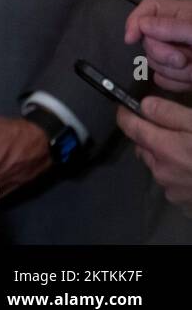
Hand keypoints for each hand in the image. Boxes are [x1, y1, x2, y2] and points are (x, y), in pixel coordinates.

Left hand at [116, 97, 191, 216]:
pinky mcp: (184, 204)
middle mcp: (162, 172)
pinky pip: (172, 183)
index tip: (124, 106)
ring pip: (158, 166)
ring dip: (165, 156)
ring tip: (190, 150)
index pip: (131, 127)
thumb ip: (170, 114)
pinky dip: (179, 173)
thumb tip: (144, 105)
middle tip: (172, 129)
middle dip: (151, 136)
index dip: (125, 114)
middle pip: (143, 148)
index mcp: (164, 149)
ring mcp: (173, 191)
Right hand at [124, 0, 191, 91]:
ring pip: (154, 63)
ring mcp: (176, 53)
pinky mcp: (178, 73)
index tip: (130, 38)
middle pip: (148, 40)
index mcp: (180, 14)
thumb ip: (173, 27)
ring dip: (174, 71)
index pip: (147, 9)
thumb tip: (142, 25)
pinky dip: (176, 83)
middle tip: (183, 59)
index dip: (135, 22)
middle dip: (163, 54)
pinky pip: (163, 80)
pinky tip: (191, 80)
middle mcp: (174, 32)